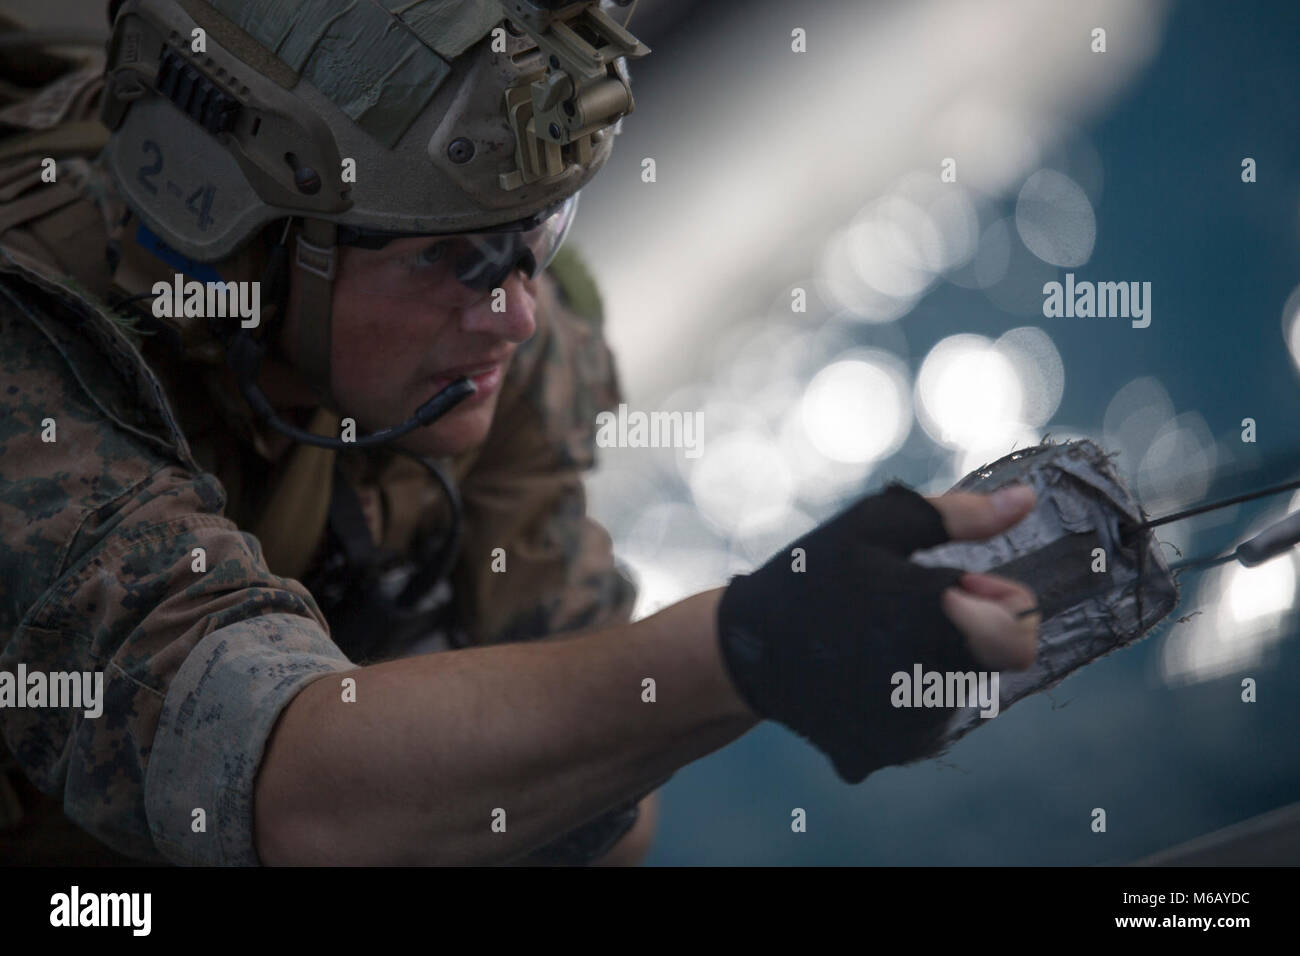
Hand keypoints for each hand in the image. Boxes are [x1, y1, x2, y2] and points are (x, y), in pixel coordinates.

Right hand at [715, 481, 1039, 783]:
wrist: (742, 649)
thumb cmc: (813, 575)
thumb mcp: (878, 525)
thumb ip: (959, 517)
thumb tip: (1027, 501)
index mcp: (935, 622)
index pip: (1021, 636)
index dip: (998, 603)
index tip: (952, 585)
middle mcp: (928, 687)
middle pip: (987, 658)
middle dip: (963, 626)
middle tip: (899, 603)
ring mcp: (905, 730)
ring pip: (953, 688)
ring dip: (929, 660)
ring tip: (866, 636)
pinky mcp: (883, 754)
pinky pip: (918, 719)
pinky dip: (899, 693)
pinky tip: (855, 670)